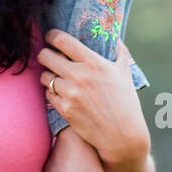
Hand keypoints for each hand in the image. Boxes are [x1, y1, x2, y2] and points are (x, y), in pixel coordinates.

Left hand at [37, 33, 149, 164]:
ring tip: (57, 77)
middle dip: (45, 54)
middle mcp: (79, 76)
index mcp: (93, 63)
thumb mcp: (125, 72)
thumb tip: (115, 35)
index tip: (51, 36)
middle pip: (45, 56)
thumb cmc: (126, 102)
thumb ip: (119, 51)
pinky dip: (52, 93)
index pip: (62, 40)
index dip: (52, 35)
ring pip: (45, 77)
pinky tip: (62, 93)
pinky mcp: (64, 110)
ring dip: (48, 75)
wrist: (122, 136)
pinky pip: (48, 94)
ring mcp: (69, 94)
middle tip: (49, 56)